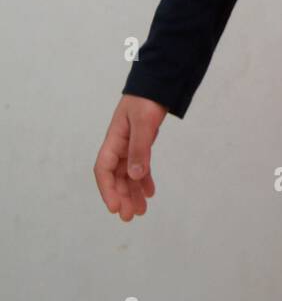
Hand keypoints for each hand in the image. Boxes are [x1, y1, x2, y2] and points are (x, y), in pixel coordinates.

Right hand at [94, 94, 167, 221]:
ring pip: (128, 175)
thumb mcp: (143, 123)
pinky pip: (139, 167)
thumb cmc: (147, 100)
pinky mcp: (141, 143)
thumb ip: (140, 148)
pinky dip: (143, 180)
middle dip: (121, 197)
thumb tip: (135, 176)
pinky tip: (149, 193)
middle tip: (130, 217)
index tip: (115, 207)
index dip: (107, 190)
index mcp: (113, 140)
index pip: (104, 169)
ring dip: (132, 192)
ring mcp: (129, 145)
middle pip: (116, 176)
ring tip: (141, 211)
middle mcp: (118, 145)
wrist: (158, 83)